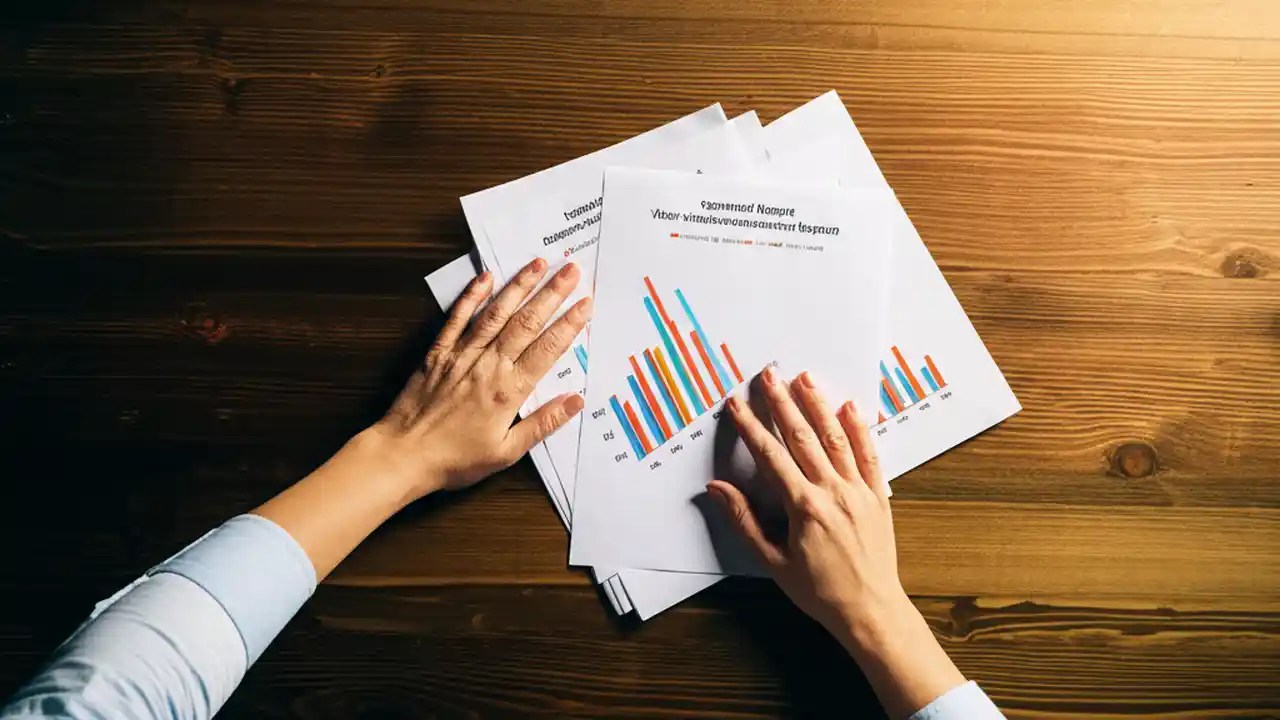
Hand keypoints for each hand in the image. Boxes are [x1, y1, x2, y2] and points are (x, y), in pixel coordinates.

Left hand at [368, 257, 591, 499]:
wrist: (403, 456)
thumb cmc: (455, 460)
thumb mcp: (506, 453)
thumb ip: (542, 423)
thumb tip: (576, 400)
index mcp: (509, 391)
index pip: (547, 350)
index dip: (569, 324)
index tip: (585, 302)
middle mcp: (488, 366)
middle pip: (526, 323)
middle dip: (551, 294)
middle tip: (571, 270)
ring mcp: (462, 355)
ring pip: (496, 313)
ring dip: (519, 286)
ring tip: (538, 263)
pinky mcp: (438, 353)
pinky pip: (457, 318)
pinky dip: (472, 296)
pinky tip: (486, 277)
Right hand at [708, 366, 905, 641]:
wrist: (869, 610)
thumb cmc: (819, 592)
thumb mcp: (773, 562)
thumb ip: (744, 521)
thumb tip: (717, 489)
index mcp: (804, 508)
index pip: (771, 456)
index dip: (752, 427)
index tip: (737, 405)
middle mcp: (833, 492)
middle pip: (803, 437)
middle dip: (783, 403)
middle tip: (768, 376)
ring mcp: (859, 492)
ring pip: (836, 438)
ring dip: (819, 405)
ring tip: (804, 378)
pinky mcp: (878, 497)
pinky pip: (869, 456)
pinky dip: (860, 429)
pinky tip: (850, 406)